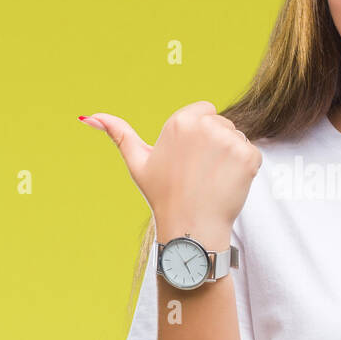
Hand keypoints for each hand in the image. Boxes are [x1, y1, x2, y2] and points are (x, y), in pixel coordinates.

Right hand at [78, 101, 261, 240]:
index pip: (205, 111)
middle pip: (223, 123)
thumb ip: (118, 134)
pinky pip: (252, 154)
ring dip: (230, 156)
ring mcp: (229, 141)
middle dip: (215, 144)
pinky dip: (245, 170)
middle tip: (200, 173)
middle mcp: (205, 126)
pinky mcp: (248, 157)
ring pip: (237, 138)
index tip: (190, 158)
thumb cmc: (163, 196)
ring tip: (212, 180)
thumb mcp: (138, 163)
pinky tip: (227, 185)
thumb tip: (88, 116)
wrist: (190, 228)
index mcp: (180, 121)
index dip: (200, 135)